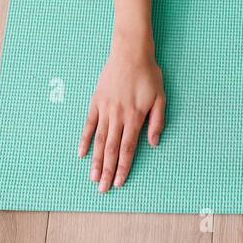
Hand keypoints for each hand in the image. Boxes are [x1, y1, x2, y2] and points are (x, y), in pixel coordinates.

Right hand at [79, 42, 164, 191]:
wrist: (130, 52)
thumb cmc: (148, 75)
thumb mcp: (160, 97)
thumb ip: (157, 121)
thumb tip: (153, 143)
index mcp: (135, 117)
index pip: (128, 149)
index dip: (123, 167)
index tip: (119, 182)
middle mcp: (118, 116)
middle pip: (112, 149)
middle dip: (107, 171)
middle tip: (102, 189)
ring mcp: (105, 109)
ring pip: (99, 140)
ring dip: (96, 160)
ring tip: (93, 177)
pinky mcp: (96, 101)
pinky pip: (89, 123)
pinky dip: (85, 139)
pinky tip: (82, 153)